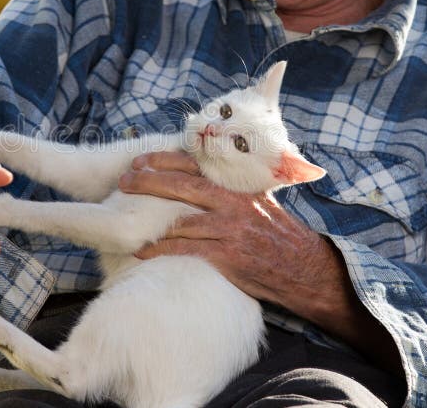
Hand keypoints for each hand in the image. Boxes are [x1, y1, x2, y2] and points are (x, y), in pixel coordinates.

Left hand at [118, 152, 345, 320]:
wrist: (302, 268)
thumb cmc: (277, 233)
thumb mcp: (259, 199)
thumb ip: (233, 186)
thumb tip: (200, 173)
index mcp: (238, 186)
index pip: (197, 165)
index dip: (165, 160)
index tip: (141, 158)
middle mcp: (233, 204)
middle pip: (183, 186)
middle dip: (149, 181)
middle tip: (124, 180)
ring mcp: (231, 230)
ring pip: (182, 220)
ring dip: (150, 220)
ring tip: (125, 220)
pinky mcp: (228, 257)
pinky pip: (187, 251)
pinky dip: (162, 250)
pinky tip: (142, 251)